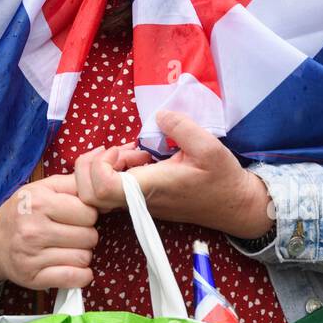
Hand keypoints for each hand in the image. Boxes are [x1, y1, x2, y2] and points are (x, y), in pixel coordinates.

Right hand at [0, 173, 98, 293]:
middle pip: (89, 236)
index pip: (88, 212)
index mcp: (38, 202)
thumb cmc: (24, 212)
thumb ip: (73, 181)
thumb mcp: (43, 189)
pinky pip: (75, 278)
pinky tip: (71, 266)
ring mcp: (32, 256)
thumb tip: (102, 160)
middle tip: (72, 233)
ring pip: (84, 258)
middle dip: (86, 235)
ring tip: (67, 247)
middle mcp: (33, 229)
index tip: (76, 216)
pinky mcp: (34, 278)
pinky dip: (80, 275)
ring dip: (82, 254)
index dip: (87, 214)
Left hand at [75, 111, 273, 240]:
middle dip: (93, 165)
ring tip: (132, 151)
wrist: (234, 207)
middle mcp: (137, 202)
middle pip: (88, 194)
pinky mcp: (140, 204)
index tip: (119, 149)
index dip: (99, 166)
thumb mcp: (208, 145)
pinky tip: (137, 158)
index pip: (101, 189)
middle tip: (119, 149)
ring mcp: (137, 206)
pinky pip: (111, 191)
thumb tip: (158, 116)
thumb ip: (181, 126)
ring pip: (96, 194)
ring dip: (104, 166)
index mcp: (150, 189)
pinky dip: (114, 171)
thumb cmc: (221, 178)